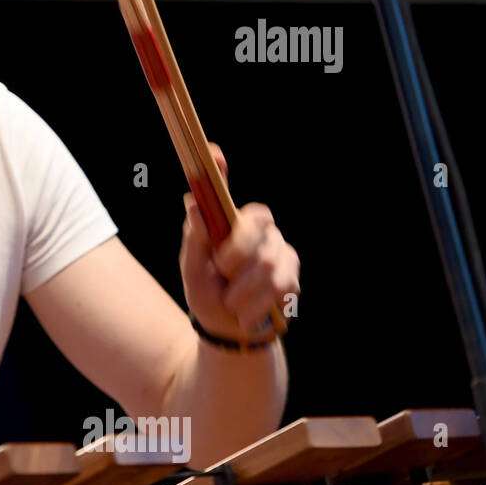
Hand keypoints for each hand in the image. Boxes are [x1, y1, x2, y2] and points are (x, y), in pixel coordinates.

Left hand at [180, 143, 299, 341]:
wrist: (231, 333)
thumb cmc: (208, 295)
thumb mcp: (193, 272)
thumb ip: (196, 240)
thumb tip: (192, 202)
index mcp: (227, 223)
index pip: (224, 190)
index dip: (219, 169)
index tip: (212, 151)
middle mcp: (256, 228)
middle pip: (257, 223)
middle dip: (237, 253)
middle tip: (224, 271)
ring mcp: (278, 248)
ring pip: (267, 261)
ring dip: (242, 289)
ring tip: (232, 302)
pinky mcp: (293, 272)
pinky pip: (280, 284)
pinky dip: (256, 304)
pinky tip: (246, 314)